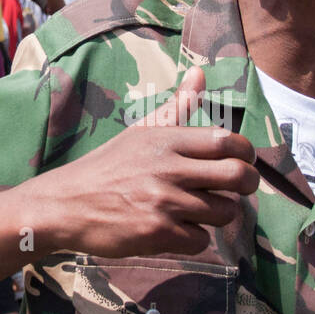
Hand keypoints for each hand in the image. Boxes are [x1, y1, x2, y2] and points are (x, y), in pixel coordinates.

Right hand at [39, 67, 258, 256]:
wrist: (65, 204)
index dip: (246, 154)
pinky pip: (201, 240)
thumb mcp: (141, 131)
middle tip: (240, 190)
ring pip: (224, 212)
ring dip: (218, 215)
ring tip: (199, 210)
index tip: (243, 162)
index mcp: (167, 139)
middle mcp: (168, 168)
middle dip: (248, 185)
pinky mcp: (157, 233)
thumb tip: (200, 72)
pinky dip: (194, 239)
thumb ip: (177, 106)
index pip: (228, 142)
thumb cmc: (109, 166)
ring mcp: (164, 202)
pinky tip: (176, 230)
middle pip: (238, 177)